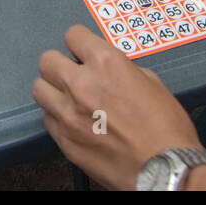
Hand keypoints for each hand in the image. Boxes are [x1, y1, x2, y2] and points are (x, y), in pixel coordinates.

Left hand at [33, 25, 205, 189]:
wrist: (165, 169)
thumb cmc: (166, 131)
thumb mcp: (151, 82)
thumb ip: (121, 69)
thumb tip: (108, 69)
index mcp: (106, 64)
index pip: (73, 35)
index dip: (79, 42)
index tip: (81, 49)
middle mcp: (81, 85)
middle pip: (47, 60)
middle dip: (60, 64)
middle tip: (71, 72)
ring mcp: (69, 114)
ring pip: (39, 88)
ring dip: (53, 89)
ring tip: (67, 96)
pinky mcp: (65, 140)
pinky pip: (47, 119)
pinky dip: (57, 117)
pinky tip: (73, 121)